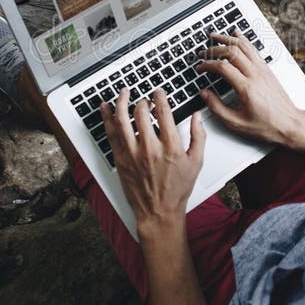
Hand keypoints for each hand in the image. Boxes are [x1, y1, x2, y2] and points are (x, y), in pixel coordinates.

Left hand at [100, 88, 206, 233]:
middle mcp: (150, 148)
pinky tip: (105, 108)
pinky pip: (111, 134)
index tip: (158, 92)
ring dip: (121, 102)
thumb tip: (197, 117)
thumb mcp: (196, 163)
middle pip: (141, 112)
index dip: (160, 96)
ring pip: (122, 120)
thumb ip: (198, 137)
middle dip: (142, 100)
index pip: (163, 112)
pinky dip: (107, 118)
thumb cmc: (176, 190)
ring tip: (123, 92)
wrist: (158, 212)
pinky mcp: (121, 160)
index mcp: (170, 147)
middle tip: (144, 98)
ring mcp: (132, 154)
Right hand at [196, 29, 304, 147]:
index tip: (200, 67)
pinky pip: (253, 49)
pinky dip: (243, 40)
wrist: (289, 124)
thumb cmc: (267, 125)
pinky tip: (238, 35)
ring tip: (216, 36)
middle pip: (232, 52)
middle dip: (214, 49)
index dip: (207, 64)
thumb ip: (217, 108)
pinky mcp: (267, 70)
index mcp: (246, 88)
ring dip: (228, 39)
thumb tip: (205, 94)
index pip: (222, 67)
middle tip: (203, 53)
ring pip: (244, 46)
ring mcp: (263, 70)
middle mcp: (255, 75)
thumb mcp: (236, 123)